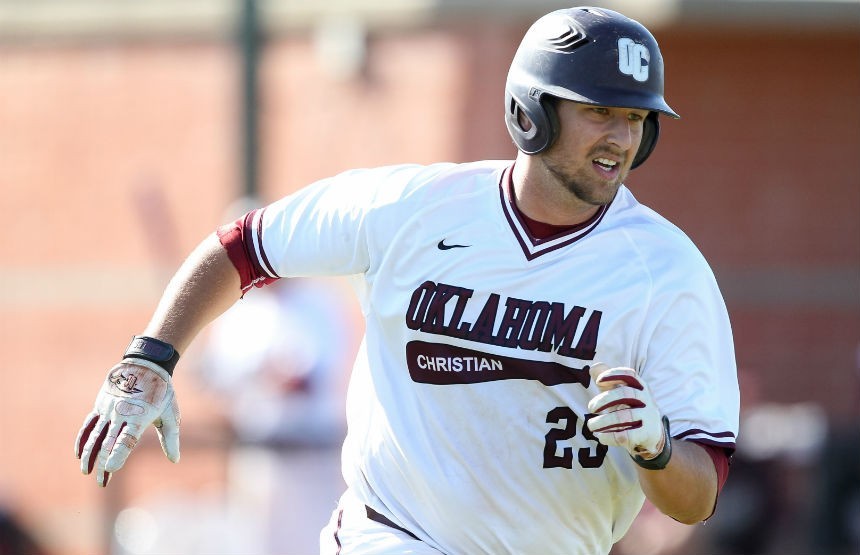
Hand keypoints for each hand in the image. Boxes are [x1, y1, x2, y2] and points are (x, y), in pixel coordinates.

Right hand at [75, 359, 179, 486]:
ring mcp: (108, 410)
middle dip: (103, 464)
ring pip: (95, 435)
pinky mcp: (100, 406)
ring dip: (88, 455)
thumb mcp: (170, 413)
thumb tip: (175, 460)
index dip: (118, 454)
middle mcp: (121, 414)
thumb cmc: (161, 391)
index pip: (126, 440)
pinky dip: (83, 439)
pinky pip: (89, 425)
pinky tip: (79, 453)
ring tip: (86, 471)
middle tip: (102, 483)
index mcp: (140, 417)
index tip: (111, 468)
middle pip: (108, 443)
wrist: (144, 365)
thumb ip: (171, 438)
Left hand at [586, 363, 665, 459]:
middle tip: (590, 408)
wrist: (651, 435)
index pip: (629, 374)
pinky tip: (601, 437)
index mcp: (640, 386)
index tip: (598, 381)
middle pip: (625, 393)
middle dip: (604, 399)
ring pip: (625, 416)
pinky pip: (627, 435)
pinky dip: (611, 436)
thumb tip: (594, 367)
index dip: (614, 375)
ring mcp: (649, 417)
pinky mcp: (647, 434)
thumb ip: (608, 381)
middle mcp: (646, 399)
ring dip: (603, 421)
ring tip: (591, 426)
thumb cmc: (630, 409)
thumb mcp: (620, 394)